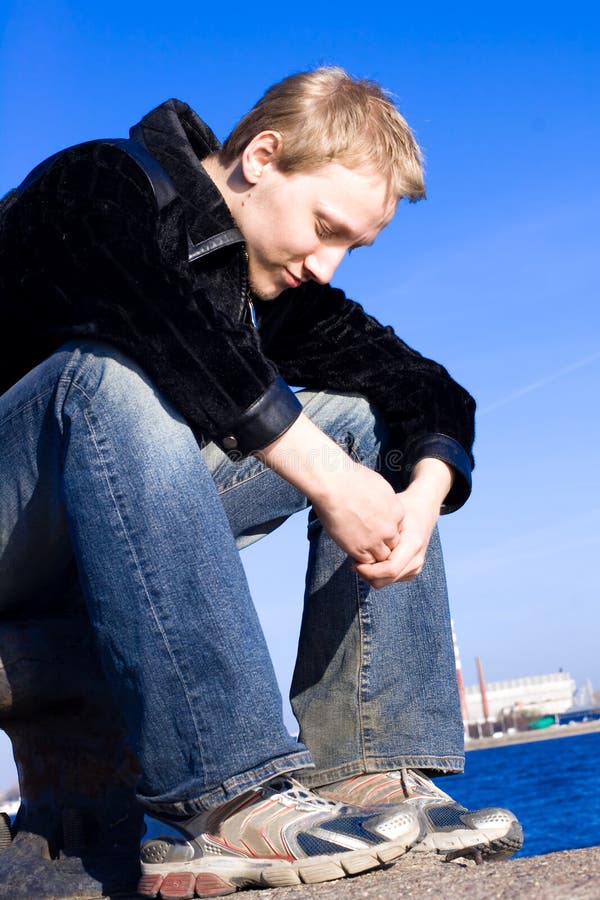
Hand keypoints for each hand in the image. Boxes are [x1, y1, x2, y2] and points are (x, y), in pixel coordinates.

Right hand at [258, 413, 402, 562]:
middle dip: (382, 544)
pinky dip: (361, 561)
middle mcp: (390, 529)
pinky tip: (351, 551)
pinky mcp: (359, 549)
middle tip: (369, 542)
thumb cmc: (351, 478)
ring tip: (359, 549)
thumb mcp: (377, 485)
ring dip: (372, 555)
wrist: (335, 484)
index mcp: (398, 511)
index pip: (397, 528)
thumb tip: (376, 497)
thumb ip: (381, 498)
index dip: (385, 529)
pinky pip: (365, 563)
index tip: (374, 526)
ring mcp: (376, 541)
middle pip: (392, 545)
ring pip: (381, 557)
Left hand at [353, 457, 452, 587]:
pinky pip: (389, 580)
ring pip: (385, 582)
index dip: (368, 570)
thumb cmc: (403, 508)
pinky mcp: (412, 570)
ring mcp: (416, 567)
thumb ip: (376, 530)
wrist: (423, 510)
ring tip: (361, 559)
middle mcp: (417, 559)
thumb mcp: (389, 513)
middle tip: (353, 562)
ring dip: (370, 574)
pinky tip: (370, 559)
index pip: (389, 569)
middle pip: (385, 580)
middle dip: (366, 574)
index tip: (354, 561)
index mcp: (413, 544)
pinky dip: (376, 573)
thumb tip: (354, 542)